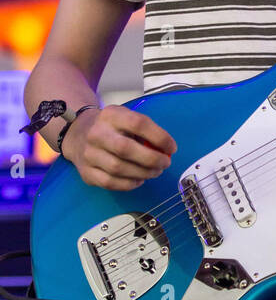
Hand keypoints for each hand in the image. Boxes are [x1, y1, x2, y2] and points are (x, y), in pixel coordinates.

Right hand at [61, 104, 177, 189]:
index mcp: (110, 115)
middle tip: (165, 163)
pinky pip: (110, 182)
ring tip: (154, 172)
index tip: (171, 148)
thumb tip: (167, 151)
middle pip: (126, 149)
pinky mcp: (86, 172)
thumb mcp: (126, 119)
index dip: (159, 137)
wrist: (79, 134)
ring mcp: (88, 154)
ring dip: (143, 173)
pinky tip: (139, 179)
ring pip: (118, 168)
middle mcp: (96, 133)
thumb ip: (146, 131)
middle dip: (151, 159)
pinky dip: (129, 184)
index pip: (138, 124)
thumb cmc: (112, 128)